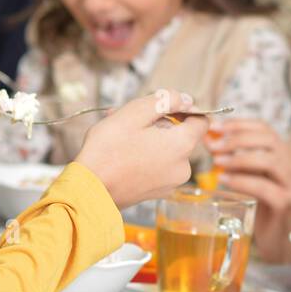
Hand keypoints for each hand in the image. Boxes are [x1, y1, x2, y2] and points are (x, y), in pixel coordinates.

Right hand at [75, 90, 207, 209]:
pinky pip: (158, 165)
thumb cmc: (108, 151)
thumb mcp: (135, 112)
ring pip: (167, 149)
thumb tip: (184, 99)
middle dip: (159, 121)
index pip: (202, 120)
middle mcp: (183, 166)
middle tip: (130, 115)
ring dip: (148, 136)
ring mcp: (171, 182)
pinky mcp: (157, 192)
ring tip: (119, 131)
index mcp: (182, 145)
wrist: (89, 191)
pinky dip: (145, 154)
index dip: (186, 108)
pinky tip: (122, 149)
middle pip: (180, 134)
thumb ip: (165, 100)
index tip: (165, 106)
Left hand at [208, 120, 290, 262]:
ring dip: (239, 158)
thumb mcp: (251, 178)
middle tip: (214, 144)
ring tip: (217, 162)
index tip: (216, 127)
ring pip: (269, 160)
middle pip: (269, 140)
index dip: (240, 124)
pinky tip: (224, 180)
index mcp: (286, 155)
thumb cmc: (263, 207)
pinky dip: (242, 180)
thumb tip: (209, 141)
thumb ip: (236, 161)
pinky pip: (264, 187)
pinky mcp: (286, 204)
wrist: (280, 240)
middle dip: (237, 139)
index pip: (265, 129)